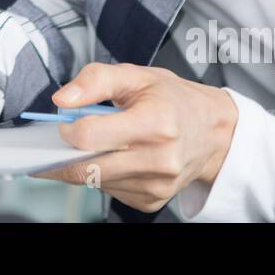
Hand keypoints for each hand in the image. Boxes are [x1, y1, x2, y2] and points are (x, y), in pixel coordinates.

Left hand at [32, 62, 237, 212]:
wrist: (213, 132)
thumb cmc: (174, 100)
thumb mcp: (137, 75)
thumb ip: (95, 80)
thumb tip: (62, 99)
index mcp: (155, 122)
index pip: (90, 136)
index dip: (68, 129)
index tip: (66, 122)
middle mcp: (160, 159)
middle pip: (88, 167)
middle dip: (65, 154)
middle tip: (63, 139)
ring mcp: (157, 184)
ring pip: (95, 181)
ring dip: (85, 164)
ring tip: (98, 143)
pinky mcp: (152, 200)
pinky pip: (111, 191)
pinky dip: (103, 175)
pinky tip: (116, 158)